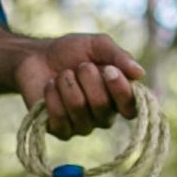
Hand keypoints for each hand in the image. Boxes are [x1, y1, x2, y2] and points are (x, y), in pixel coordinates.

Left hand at [12, 31, 144, 122]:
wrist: (36, 57)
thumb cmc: (71, 52)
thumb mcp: (98, 45)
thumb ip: (119, 57)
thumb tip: (140, 73)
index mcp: (117, 98)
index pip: (131, 108)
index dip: (120, 91)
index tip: (109, 70)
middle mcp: (103, 116)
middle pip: (102, 106)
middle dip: (87, 79)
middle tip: (80, 66)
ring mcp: (82, 126)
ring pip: (78, 109)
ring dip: (67, 84)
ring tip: (62, 74)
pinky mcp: (60, 130)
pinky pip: (59, 118)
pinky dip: (52, 96)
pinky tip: (50, 86)